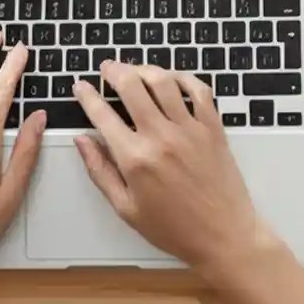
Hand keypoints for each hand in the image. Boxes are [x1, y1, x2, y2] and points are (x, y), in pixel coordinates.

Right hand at [72, 61, 274, 279]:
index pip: (102, 115)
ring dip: (144, 69)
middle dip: (114, 71)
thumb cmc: (173, 228)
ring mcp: (190, 129)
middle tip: (106, 68)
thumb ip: (101, 171)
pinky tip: (172, 79)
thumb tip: (82, 140)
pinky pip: (199, 90)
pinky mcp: (213, 128)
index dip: (87, 96)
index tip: (80, 86)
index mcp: (135, 159)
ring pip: (163, 81)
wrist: (224, 236)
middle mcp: (161, 137)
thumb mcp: (126, 208)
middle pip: (132, 86)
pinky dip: (183, 78)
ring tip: (134, 69)